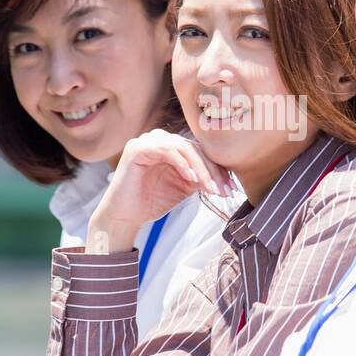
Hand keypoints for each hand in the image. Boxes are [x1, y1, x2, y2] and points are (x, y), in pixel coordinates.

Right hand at [86, 129, 234, 253]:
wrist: (124, 216)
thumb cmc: (152, 202)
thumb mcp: (183, 188)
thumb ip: (201, 178)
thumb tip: (226, 178)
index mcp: (171, 146)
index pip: (201, 152)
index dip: (218, 169)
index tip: (230, 189)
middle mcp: (160, 139)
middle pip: (195, 149)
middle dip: (213, 171)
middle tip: (224, 190)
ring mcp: (147, 141)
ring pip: (184, 147)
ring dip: (201, 168)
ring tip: (210, 187)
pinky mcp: (137, 148)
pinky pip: (166, 149)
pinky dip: (182, 163)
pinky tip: (191, 178)